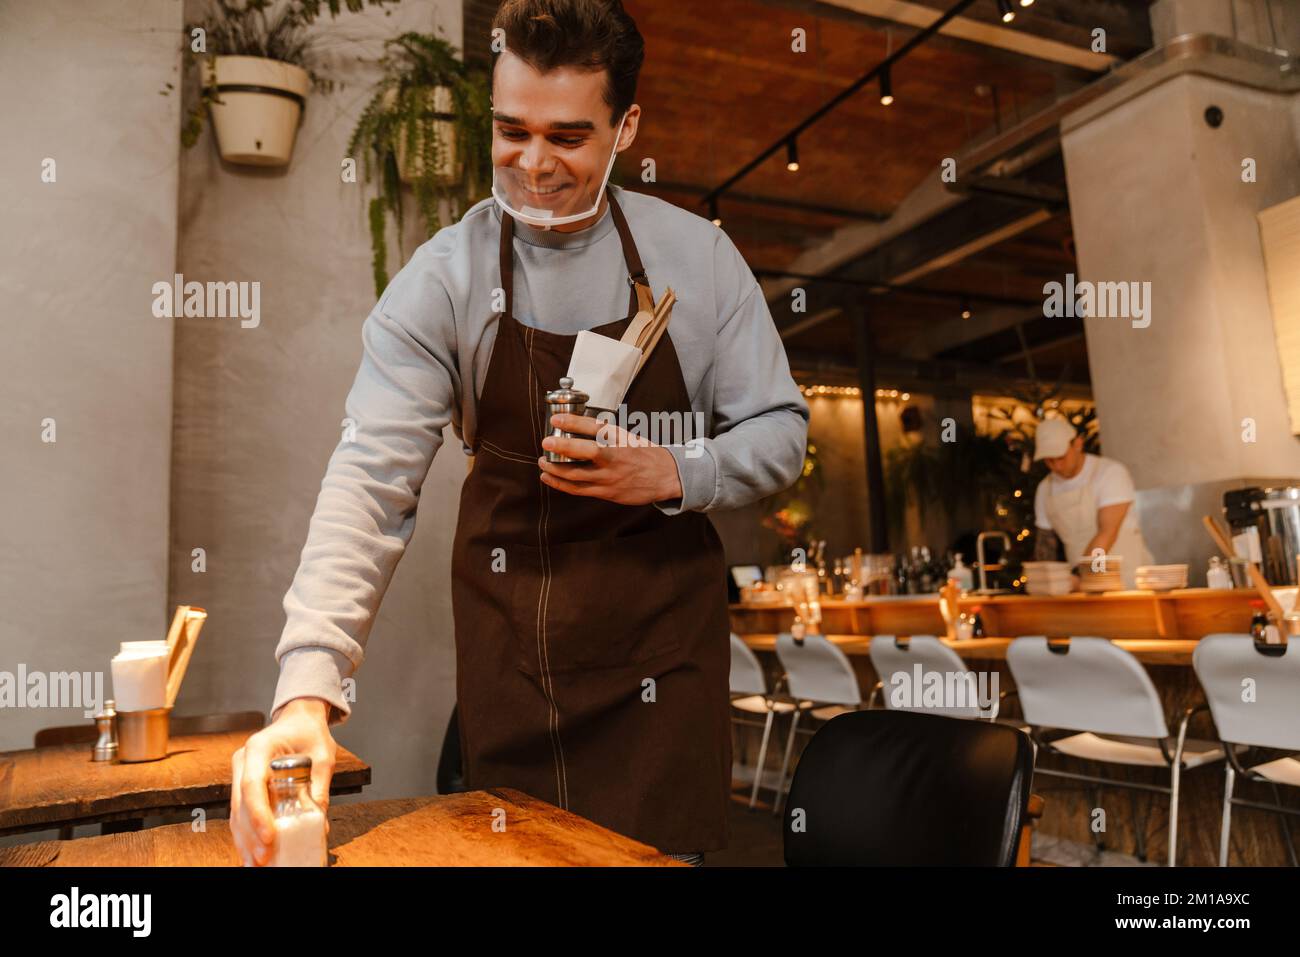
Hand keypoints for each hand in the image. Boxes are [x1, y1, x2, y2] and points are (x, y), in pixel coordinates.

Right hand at [230, 697, 336, 865]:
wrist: (300, 719)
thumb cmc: (311, 733)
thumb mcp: (323, 757)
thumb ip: (319, 788)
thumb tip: (318, 823)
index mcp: (260, 747)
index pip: (253, 785)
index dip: (259, 814)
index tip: (270, 837)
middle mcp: (244, 759)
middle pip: (240, 803)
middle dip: (251, 834)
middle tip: (264, 858)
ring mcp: (240, 772)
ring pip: (236, 812)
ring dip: (245, 839)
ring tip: (257, 862)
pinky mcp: (243, 783)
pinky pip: (241, 811)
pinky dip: (246, 833)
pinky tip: (252, 852)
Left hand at [538, 413, 682, 505]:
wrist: (665, 477)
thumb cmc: (644, 454)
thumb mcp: (627, 437)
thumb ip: (604, 433)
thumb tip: (576, 424)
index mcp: (621, 440)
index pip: (595, 427)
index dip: (574, 422)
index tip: (557, 419)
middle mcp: (616, 458)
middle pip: (587, 452)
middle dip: (563, 447)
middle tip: (546, 442)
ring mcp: (611, 478)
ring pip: (578, 475)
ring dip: (556, 469)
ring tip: (543, 461)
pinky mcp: (607, 492)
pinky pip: (579, 489)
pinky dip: (561, 484)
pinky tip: (549, 477)